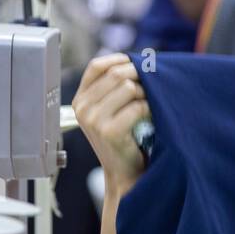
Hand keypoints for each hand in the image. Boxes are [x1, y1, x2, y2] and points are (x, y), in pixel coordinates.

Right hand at [71, 54, 149, 198]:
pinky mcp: (109, 131)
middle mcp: (82, 108)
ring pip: (128, 87)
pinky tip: (153, 117)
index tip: (137, 63)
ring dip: (146, 93)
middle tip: (154, 85)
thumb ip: (113, 89)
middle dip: (140, 76)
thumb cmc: (123, 139)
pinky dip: (150, 109)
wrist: (124, 173)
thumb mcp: (109, 111)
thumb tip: (137, 62)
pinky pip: (137, 106)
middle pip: (116, 74)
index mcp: (80, 100)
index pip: (96, 66)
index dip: (119, 60)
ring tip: (151, 104)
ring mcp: (93, 120)